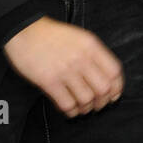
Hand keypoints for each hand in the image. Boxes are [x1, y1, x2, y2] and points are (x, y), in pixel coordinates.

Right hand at [2, 16, 123, 117]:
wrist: (25, 31)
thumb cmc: (53, 35)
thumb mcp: (81, 37)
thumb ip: (94, 54)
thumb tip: (107, 77)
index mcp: (91, 46)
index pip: (114, 71)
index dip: (117, 87)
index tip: (114, 95)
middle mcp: (81, 58)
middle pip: (103, 88)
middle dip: (103, 101)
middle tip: (98, 105)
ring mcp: (65, 70)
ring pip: (86, 99)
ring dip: (86, 108)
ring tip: (83, 108)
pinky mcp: (48, 81)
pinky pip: (66, 104)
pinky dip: (71, 111)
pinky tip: (70, 110)